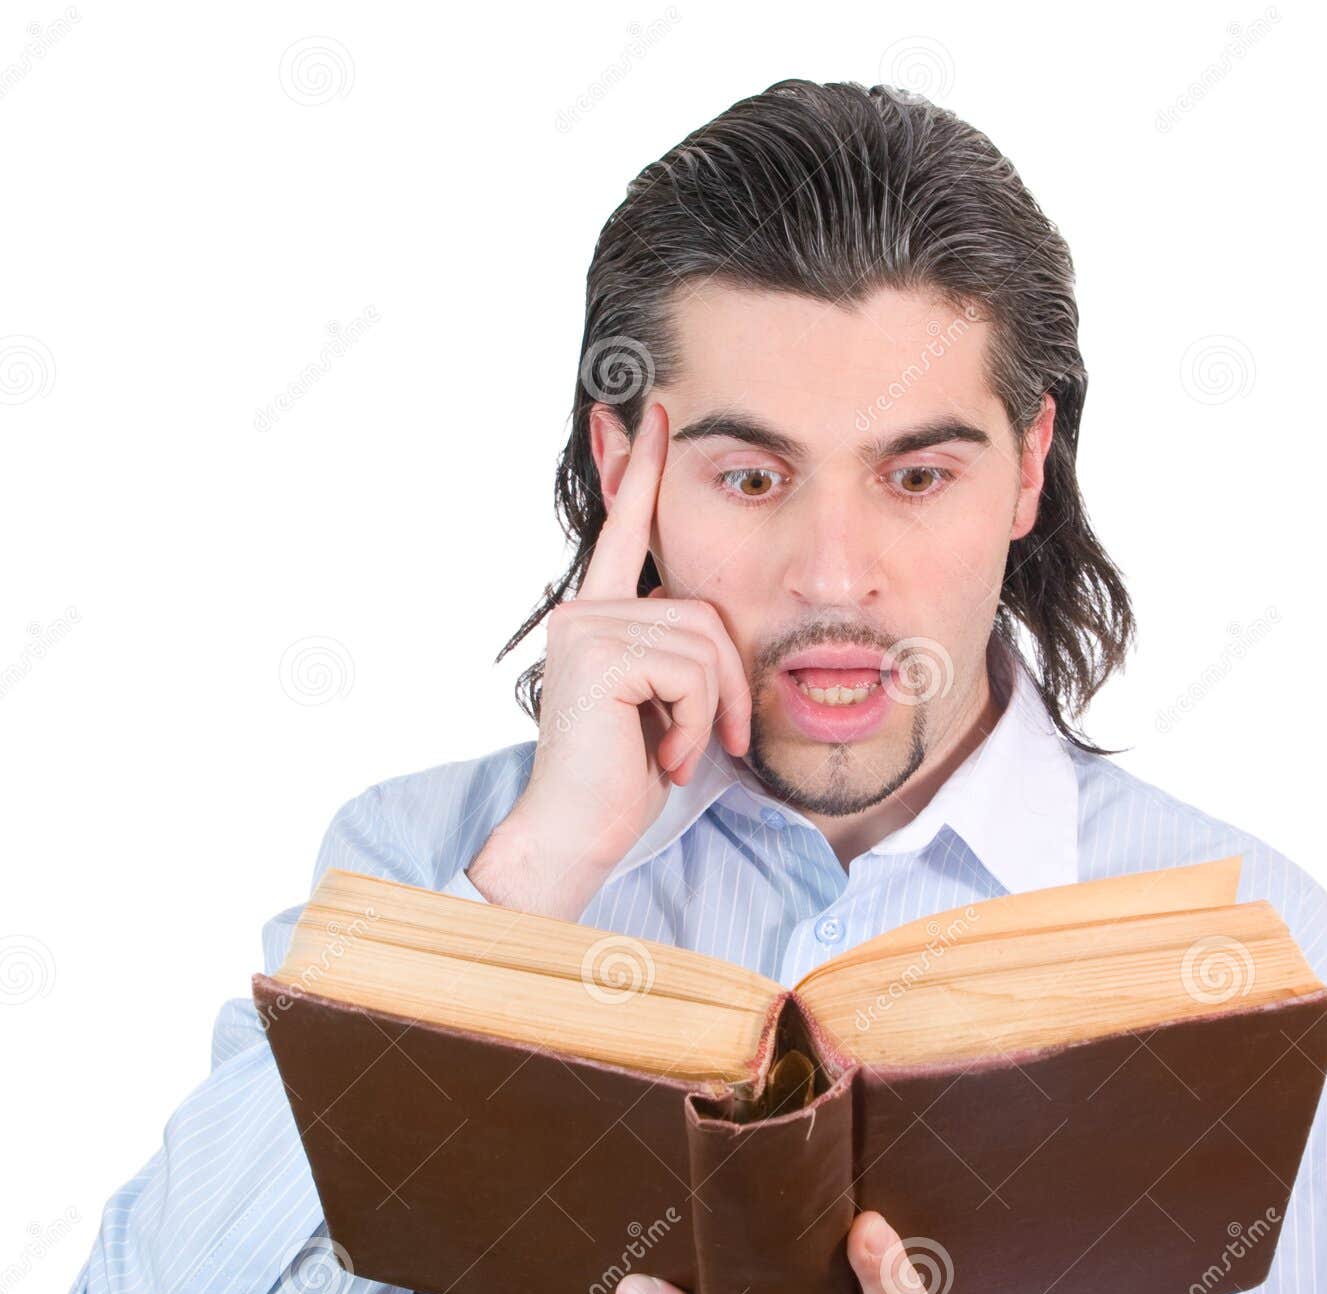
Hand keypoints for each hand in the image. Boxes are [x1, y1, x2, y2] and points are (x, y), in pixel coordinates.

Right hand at [469, 399, 752, 917]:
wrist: (579, 832)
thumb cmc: (624, 779)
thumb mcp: (662, 704)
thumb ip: (675, 652)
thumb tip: (707, 620)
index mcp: (598, 617)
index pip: (625, 532)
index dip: (640, 472)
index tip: (649, 408)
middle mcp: (584, 610)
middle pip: (706, 612)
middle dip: (727, 685)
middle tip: (719, 743)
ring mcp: (586, 626)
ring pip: (706, 642)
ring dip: (712, 713)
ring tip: (677, 754)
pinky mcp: (599, 653)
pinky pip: (691, 671)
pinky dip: (695, 725)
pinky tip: (662, 756)